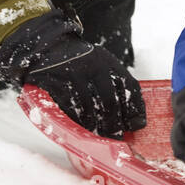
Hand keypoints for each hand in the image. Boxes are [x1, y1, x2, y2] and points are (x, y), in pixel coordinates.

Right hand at [0, 10, 146, 137]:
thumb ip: (115, 85)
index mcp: (109, 62)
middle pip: (109, 101)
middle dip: (114, 124)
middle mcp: (93, 66)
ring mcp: (73, 74)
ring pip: (89, 108)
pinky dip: (76, 122)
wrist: (47, 47)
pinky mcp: (55, 82)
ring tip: (98, 137)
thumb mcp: (100, 65)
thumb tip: (134, 119)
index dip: (135, 108)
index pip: (129, 86)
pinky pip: (68, 108)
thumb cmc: (79, 63)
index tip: (137, 125)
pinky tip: (80, 128)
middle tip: (115, 138)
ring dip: (95, 127)